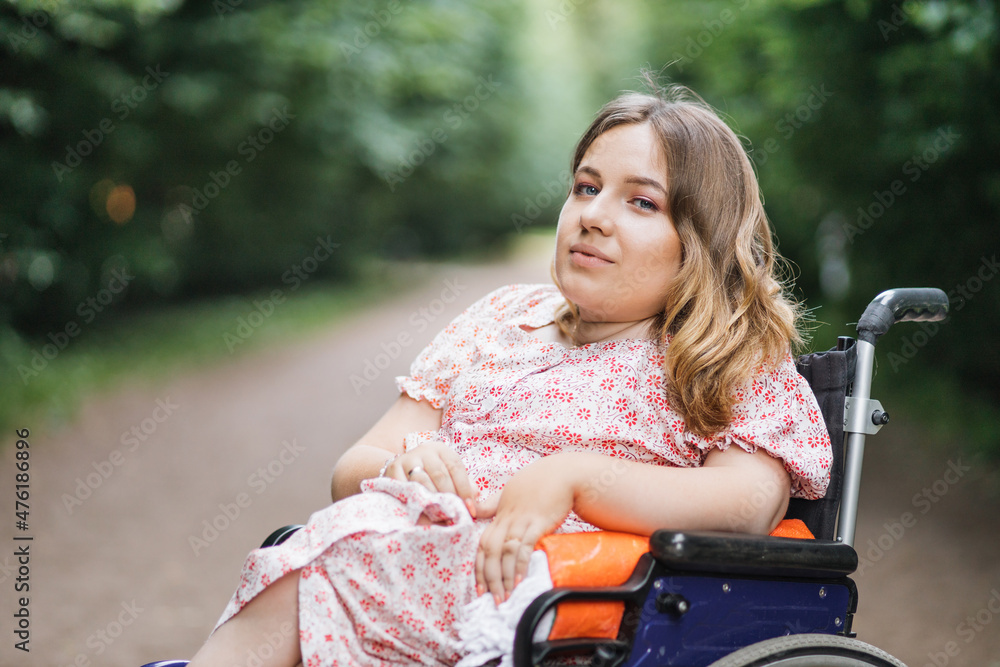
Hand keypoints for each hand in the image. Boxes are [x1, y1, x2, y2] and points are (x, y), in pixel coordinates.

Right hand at [383, 441, 478, 518]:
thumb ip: (463, 483)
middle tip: (454, 516)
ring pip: (422, 482)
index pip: (456, 468)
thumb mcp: (447, 472)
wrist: (400, 467)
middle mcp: (424, 451)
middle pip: (440, 475)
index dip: (465, 489)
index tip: (470, 509)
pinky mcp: (392, 471)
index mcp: (441, 450)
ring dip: (432, 502)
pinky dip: (414, 502)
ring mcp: (407, 460)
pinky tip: (421, 514)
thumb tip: (476, 496)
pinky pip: (405, 489)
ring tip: (440, 517)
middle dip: (449, 497)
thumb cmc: (430, 473)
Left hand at [475, 457, 575, 605]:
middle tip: (493, 599)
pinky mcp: (538, 522)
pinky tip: (520, 580)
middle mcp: (507, 518)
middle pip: (490, 551)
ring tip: (506, 596)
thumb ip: (490, 504)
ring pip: (505, 552)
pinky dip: (520, 564)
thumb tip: (472, 511)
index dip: (478, 567)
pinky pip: (525, 546)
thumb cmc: (536, 483)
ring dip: (504, 576)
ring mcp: (522, 520)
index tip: (478, 588)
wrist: (563, 473)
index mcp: (499, 513)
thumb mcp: (508, 492)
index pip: (482, 544)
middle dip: (489, 578)